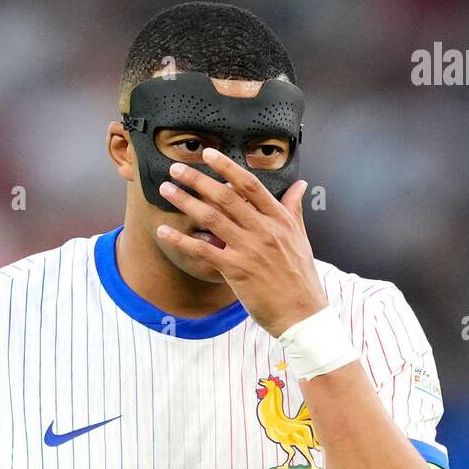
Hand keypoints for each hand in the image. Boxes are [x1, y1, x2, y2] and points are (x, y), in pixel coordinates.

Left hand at [155, 147, 327, 336]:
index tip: (208, 155)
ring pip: (212, 218)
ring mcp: (249, 250)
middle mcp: (264, 230)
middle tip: (177, 168)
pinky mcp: (236, 271)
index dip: (227, 167)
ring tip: (167, 189)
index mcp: (280, 219)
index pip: (250, 185)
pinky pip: (204, 250)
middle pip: (226, 196)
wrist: (303, 313)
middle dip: (198, 179)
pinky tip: (164, 231)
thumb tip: (300, 184)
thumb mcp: (301, 238)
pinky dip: (182, 240)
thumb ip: (294, 209)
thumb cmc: (301, 278)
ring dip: (185, 201)